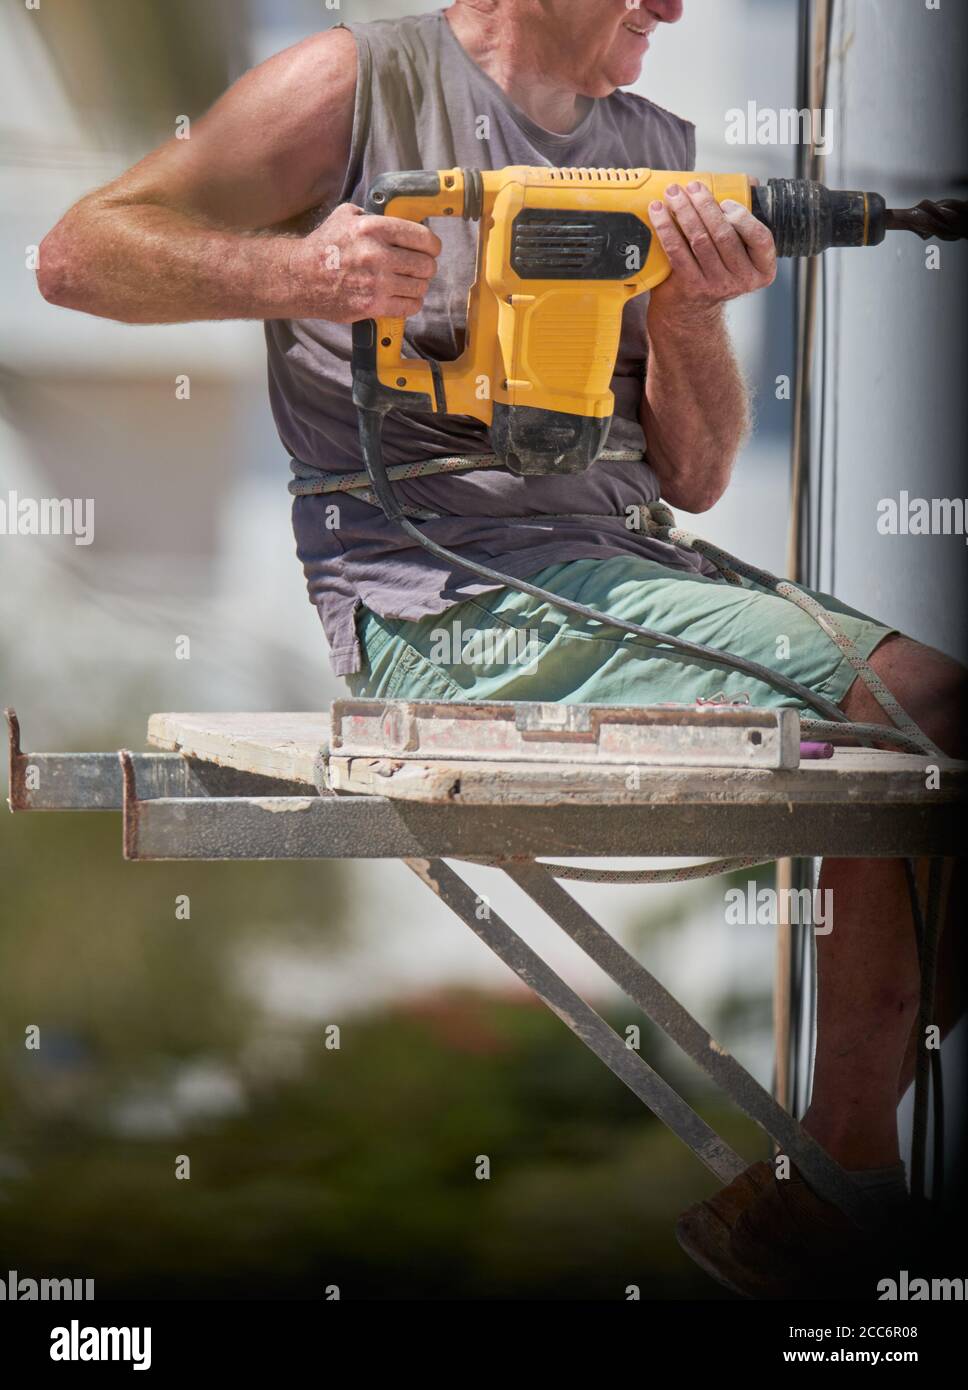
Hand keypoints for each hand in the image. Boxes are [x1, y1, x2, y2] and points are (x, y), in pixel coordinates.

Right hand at [286, 202, 441, 321]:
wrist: (301, 278)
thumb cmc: (325, 246)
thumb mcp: (345, 216)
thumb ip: (373, 214)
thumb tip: (399, 218)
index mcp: (374, 228)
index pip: (423, 238)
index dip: (432, 246)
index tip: (430, 250)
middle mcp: (378, 255)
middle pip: (426, 265)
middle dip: (426, 267)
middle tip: (418, 268)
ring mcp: (377, 283)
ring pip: (420, 287)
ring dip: (418, 286)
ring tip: (408, 283)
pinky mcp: (373, 305)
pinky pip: (409, 307)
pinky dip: (411, 303)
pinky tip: (403, 297)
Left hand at [648, 180, 776, 320]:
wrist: (691, 309)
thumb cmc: (716, 269)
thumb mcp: (739, 252)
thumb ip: (744, 222)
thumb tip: (747, 182)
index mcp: (761, 268)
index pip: (761, 238)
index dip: (743, 217)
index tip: (726, 201)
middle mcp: (742, 279)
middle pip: (724, 235)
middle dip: (706, 205)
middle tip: (692, 187)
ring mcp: (716, 285)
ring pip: (699, 240)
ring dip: (684, 211)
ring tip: (673, 194)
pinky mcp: (691, 287)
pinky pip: (678, 252)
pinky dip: (666, 229)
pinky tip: (659, 213)